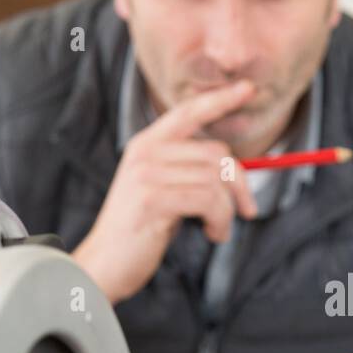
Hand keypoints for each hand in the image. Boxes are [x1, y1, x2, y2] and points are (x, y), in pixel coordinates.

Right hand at [73, 80, 258, 303]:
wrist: (104, 263)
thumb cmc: (140, 230)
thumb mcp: (163, 190)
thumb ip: (188, 171)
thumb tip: (235, 169)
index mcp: (147, 144)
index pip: (189, 111)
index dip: (221, 100)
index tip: (248, 88)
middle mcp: (146, 152)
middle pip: (217, 153)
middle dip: (240, 185)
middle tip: (244, 210)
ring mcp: (147, 174)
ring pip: (216, 180)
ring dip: (228, 210)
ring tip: (218, 228)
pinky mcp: (153, 199)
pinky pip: (208, 200)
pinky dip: (220, 220)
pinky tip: (212, 233)